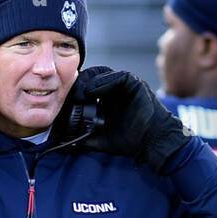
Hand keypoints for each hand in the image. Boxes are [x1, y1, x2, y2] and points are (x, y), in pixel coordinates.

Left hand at [70, 67, 189, 172]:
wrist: (152, 142)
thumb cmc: (130, 140)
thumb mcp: (102, 139)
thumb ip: (84, 139)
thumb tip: (64, 145)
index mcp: (106, 98)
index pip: (87, 85)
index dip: (75, 90)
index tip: (64, 101)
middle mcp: (114, 88)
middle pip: (92, 76)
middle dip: (80, 84)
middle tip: (70, 95)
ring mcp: (125, 84)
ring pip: (103, 73)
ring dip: (89, 81)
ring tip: (79, 93)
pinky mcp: (134, 83)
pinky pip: (118, 76)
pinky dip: (104, 82)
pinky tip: (92, 91)